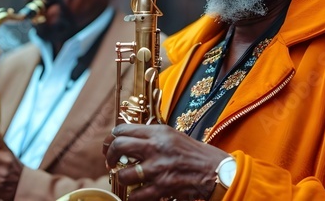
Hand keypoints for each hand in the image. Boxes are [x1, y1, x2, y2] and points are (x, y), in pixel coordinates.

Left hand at [103, 124, 228, 200]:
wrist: (214, 170)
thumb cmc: (194, 153)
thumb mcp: (173, 136)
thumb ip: (152, 136)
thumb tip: (128, 138)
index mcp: (159, 132)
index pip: (124, 129)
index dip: (112, 137)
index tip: (110, 144)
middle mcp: (156, 148)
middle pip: (119, 147)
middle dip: (109, 155)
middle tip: (110, 161)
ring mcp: (158, 169)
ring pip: (124, 174)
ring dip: (122, 178)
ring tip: (126, 178)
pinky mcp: (162, 188)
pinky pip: (135, 195)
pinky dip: (133, 196)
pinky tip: (136, 193)